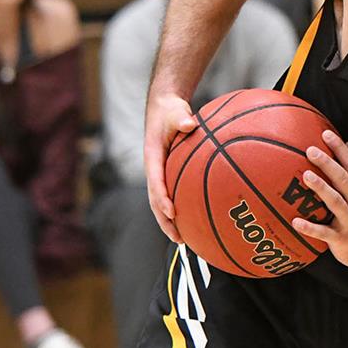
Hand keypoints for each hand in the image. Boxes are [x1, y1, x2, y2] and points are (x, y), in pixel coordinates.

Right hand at [144, 92, 197, 242]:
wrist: (163, 107)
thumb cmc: (170, 110)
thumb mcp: (175, 111)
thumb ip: (181, 118)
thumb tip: (190, 123)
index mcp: (153, 158)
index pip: (155, 182)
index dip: (162, 198)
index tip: (173, 212)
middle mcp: (154, 170)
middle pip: (155, 201)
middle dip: (165, 221)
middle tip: (179, 239)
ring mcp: (160, 173)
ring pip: (161, 203)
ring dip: (170, 222)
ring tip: (185, 240)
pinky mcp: (167, 174)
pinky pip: (172, 194)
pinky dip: (180, 209)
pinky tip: (194, 220)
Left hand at [290, 131, 347, 272]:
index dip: (339, 149)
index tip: (325, 134)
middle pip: (343, 180)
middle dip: (328, 164)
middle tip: (310, 150)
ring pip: (335, 202)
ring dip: (321, 188)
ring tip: (306, 176)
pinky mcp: (341, 239)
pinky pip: (324, 233)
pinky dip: (310, 228)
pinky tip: (295, 221)